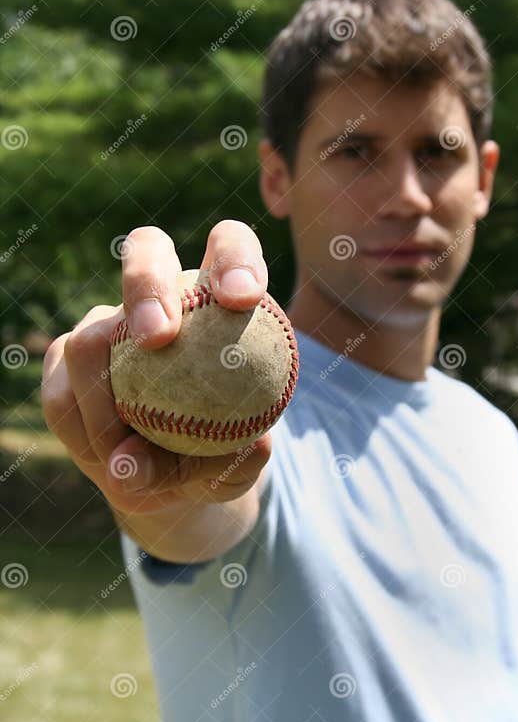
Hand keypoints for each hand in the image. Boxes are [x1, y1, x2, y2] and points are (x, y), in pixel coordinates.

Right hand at [41, 221, 271, 515]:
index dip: (235, 256)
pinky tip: (112, 467)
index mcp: (215, 295)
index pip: (229, 245)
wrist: (163, 476)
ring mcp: (105, 323)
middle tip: (159, 337)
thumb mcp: (239, 464)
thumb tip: (250, 448)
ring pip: (92, 339)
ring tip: (131, 457)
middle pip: (146, 251)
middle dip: (147, 283)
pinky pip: (62, 394)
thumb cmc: (216, 455)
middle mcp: (156, 294)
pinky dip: (87, 436)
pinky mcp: (64, 361)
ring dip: (106, 402)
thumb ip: (243, 458)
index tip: (243, 300)